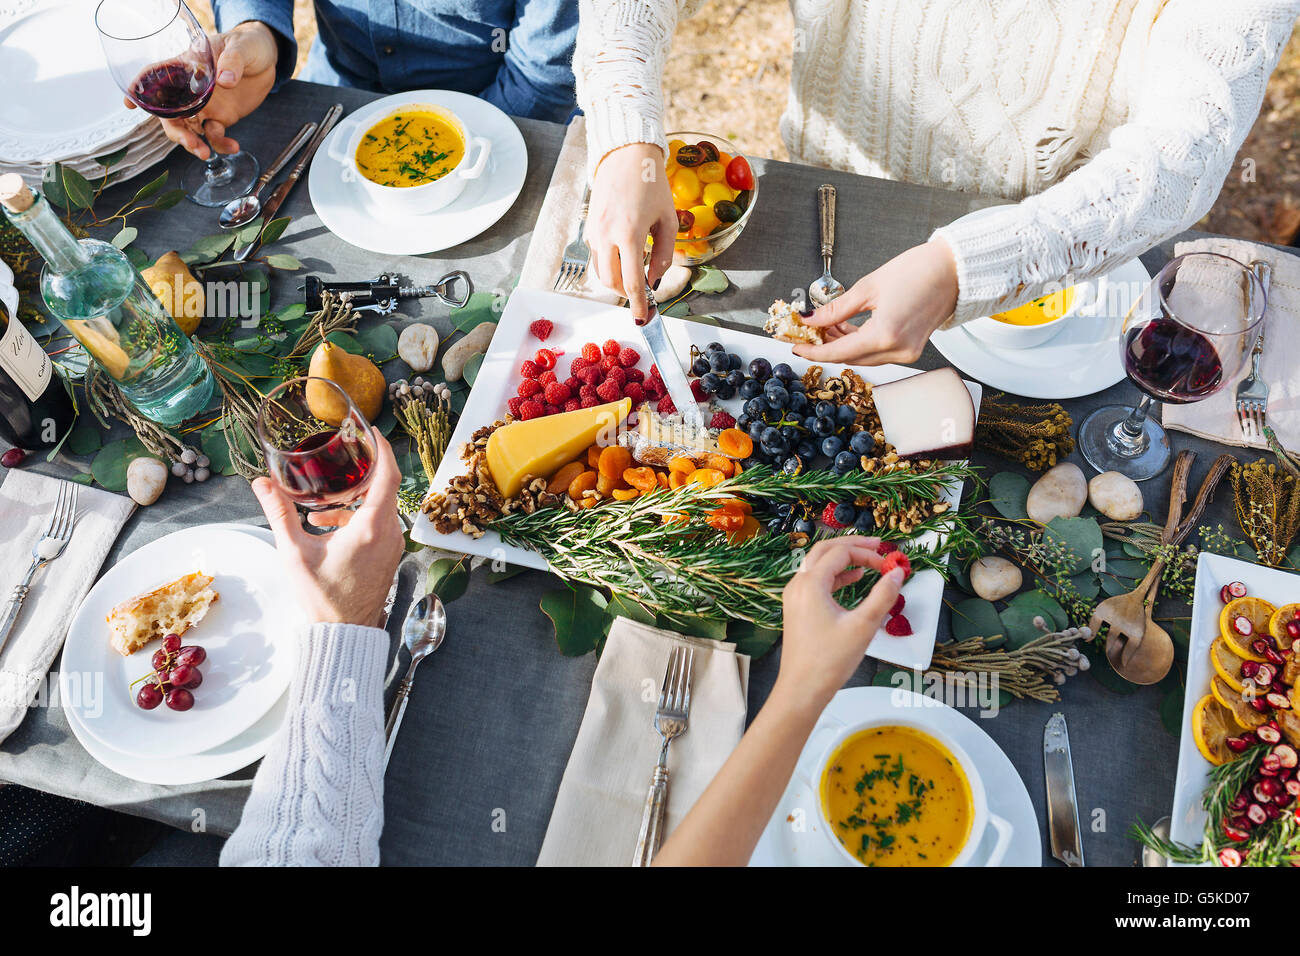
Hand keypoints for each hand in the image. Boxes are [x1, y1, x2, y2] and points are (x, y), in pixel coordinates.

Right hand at [126, 21, 277, 158]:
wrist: (267, 59)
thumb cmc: (247, 45)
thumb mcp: (240, 47)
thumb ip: (232, 62)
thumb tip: (225, 80)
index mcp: (186, 66)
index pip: (156, 75)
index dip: (140, 89)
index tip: (130, 104)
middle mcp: (190, 90)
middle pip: (170, 114)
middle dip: (175, 131)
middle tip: (189, 143)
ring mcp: (204, 106)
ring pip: (188, 129)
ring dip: (193, 144)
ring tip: (206, 153)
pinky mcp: (221, 118)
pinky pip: (215, 136)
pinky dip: (221, 145)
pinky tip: (233, 147)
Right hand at [251, 429, 404, 626]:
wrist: (343, 633)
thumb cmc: (323, 597)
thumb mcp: (295, 552)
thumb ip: (279, 513)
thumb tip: (261, 483)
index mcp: (373, 526)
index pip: (388, 474)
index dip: (381, 448)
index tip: (369, 431)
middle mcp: (390, 532)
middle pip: (383, 487)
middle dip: (359, 473)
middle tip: (337, 460)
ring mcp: (392, 545)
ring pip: (378, 507)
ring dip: (352, 501)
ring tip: (319, 509)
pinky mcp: (389, 555)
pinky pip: (378, 524)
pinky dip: (357, 518)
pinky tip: (326, 527)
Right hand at [587, 142, 677, 320]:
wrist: (625, 155)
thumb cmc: (651, 184)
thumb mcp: (667, 220)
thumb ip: (663, 254)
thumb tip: (655, 281)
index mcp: (629, 233)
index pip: (633, 282)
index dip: (638, 305)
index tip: (642, 319)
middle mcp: (607, 235)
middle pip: (612, 282)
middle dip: (627, 294)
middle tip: (643, 294)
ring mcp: (594, 231)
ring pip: (601, 272)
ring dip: (617, 280)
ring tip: (634, 273)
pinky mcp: (589, 228)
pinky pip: (597, 256)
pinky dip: (610, 264)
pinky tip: (624, 255)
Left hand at [774, 536, 904, 708]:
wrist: (802, 688)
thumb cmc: (829, 661)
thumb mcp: (863, 626)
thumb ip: (883, 596)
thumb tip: (897, 574)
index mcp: (811, 584)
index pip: (841, 552)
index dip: (867, 554)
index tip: (888, 564)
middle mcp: (798, 585)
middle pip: (824, 550)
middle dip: (852, 545)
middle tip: (876, 545)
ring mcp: (795, 597)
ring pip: (818, 564)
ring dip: (842, 558)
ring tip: (868, 560)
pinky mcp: (797, 608)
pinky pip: (815, 580)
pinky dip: (834, 575)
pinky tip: (852, 579)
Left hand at [792, 239, 958, 365]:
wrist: (953, 270)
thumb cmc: (918, 271)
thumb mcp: (869, 287)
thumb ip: (836, 309)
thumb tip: (811, 319)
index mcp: (886, 334)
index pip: (839, 353)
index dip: (814, 351)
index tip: (796, 346)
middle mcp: (898, 349)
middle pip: (850, 358)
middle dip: (827, 346)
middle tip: (809, 331)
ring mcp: (907, 353)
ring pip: (863, 358)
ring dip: (843, 344)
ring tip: (829, 324)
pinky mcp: (912, 349)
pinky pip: (877, 353)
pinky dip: (860, 343)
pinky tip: (848, 328)